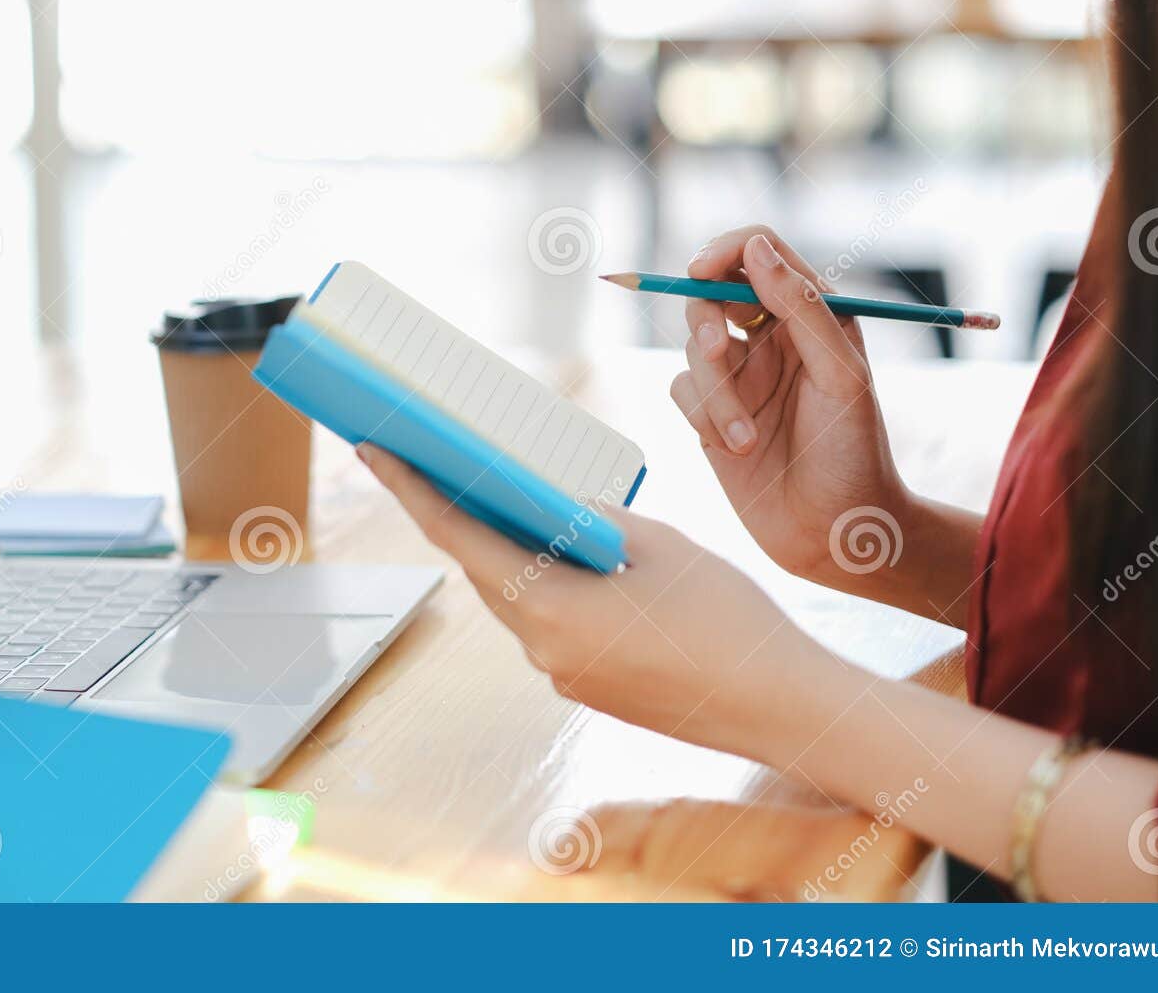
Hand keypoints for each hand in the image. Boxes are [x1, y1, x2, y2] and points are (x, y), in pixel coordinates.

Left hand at [358, 443, 820, 756]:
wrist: (782, 706)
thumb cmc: (727, 620)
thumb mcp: (658, 544)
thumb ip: (591, 521)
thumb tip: (551, 507)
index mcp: (550, 611)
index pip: (460, 539)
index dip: (412, 491)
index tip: (375, 452)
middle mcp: (543, 652)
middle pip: (483, 572)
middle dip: (461, 516)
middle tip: (439, 461)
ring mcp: (564, 677)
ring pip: (517, 601)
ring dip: (507, 553)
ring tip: (505, 499)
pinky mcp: (589, 688)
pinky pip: (550, 627)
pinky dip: (545, 587)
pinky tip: (566, 557)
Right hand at [672, 227, 908, 592]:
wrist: (835, 533)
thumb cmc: (854, 454)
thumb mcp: (840, 375)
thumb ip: (801, 308)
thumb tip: (756, 249)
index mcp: (813, 313)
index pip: (759, 252)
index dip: (725, 250)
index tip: (702, 270)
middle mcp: (773, 336)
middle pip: (710, 292)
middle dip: (704, 320)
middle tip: (717, 351)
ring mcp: (740, 375)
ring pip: (693, 348)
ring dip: (715, 394)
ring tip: (745, 438)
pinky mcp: (711, 412)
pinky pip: (683, 390)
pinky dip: (704, 417)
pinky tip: (737, 448)